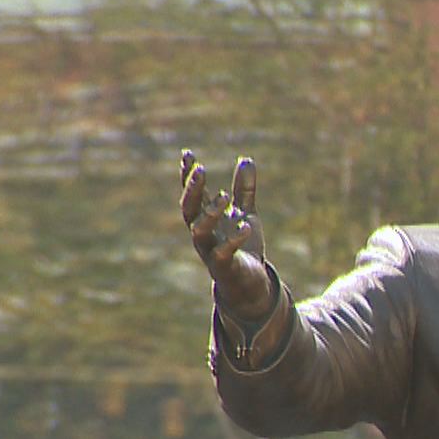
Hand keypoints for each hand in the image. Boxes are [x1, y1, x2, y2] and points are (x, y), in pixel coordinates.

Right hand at [180, 150, 272, 319]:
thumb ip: (244, 190)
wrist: (251, 283)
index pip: (193, 194)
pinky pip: (224, 253)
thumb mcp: (245, 213)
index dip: (188, 176)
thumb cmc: (243, 247)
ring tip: (225, 196)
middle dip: (193, 190)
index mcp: (206, 219)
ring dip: (209, 213)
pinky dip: (234, 240)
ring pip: (199, 231)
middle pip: (189, 209)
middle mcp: (203, 234)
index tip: (187, 155)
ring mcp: (210, 251)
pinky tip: (246, 227)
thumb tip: (246, 159)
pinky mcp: (224, 267)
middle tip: (201, 170)